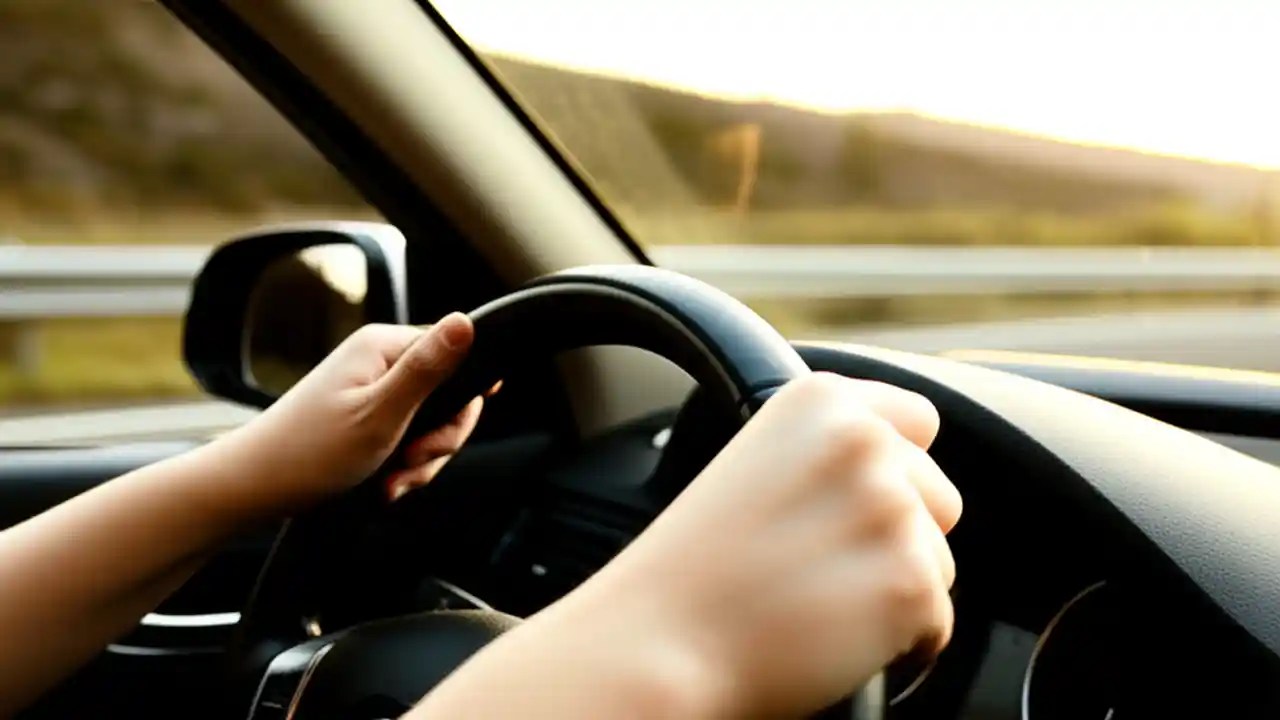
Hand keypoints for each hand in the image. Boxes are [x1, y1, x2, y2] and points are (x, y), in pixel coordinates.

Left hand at [222, 312, 486, 514]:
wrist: (253, 487)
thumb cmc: (311, 452)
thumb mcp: (380, 413)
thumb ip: (427, 370)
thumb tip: (466, 322)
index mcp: (382, 345)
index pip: (458, 358)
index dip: (460, 406)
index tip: (436, 442)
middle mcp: (378, 360)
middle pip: (447, 396)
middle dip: (438, 442)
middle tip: (410, 464)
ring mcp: (371, 388)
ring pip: (430, 424)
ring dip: (419, 462)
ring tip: (392, 481)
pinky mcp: (365, 415)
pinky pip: (407, 437)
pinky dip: (403, 466)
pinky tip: (385, 484)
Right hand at [547, 372, 960, 717]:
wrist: (660, 643)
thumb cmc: (697, 568)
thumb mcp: (756, 463)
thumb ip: (828, 447)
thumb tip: (901, 466)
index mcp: (821, 400)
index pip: (918, 421)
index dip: (895, 471)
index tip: (849, 508)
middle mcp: (865, 441)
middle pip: (938, 497)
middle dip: (898, 536)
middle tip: (818, 565)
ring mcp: (893, 510)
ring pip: (939, 561)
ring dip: (895, 590)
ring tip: (816, 600)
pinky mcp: (912, 583)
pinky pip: (936, 622)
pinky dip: (899, 645)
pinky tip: (831, 636)